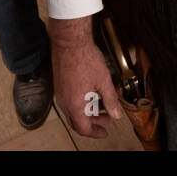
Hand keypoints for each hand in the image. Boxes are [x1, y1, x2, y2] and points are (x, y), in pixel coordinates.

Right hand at [51, 20, 122, 137]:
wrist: (70, 42)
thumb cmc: (85, 58)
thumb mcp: (104, 81)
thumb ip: (111, 100)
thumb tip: (116, 114)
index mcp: (75, 104)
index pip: (83, 128)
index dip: (95, 132)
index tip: (104, 132)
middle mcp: (64, 101)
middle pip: (77, 122)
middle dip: (92, 123)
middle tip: (106, 119)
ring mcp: (60, 93)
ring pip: (73, 111)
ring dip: (87, 112)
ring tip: (102, 105)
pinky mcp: (59, 84)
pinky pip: (69, 101)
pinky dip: (80, 103)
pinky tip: (91, 94)